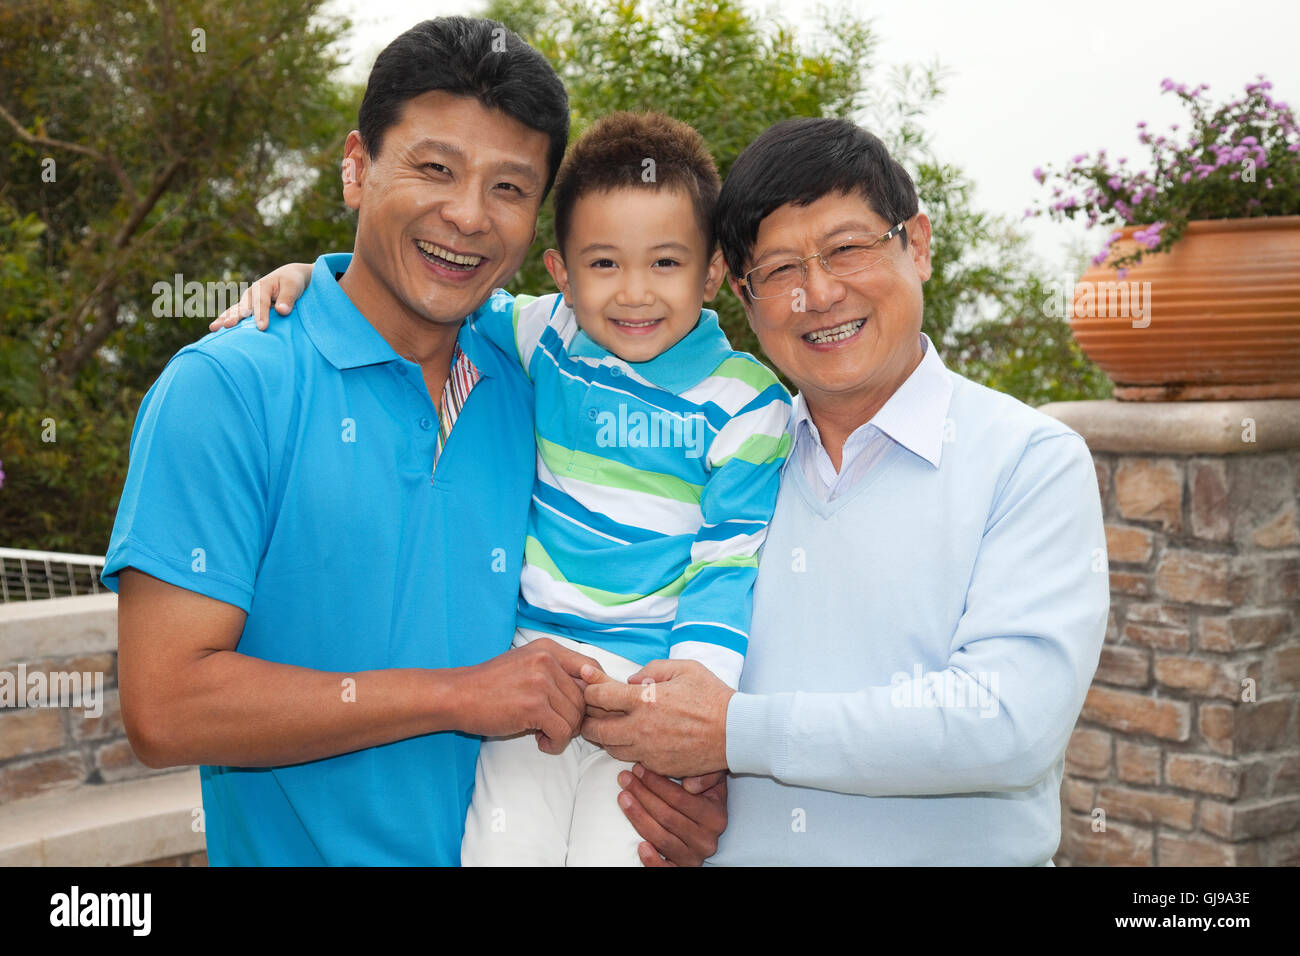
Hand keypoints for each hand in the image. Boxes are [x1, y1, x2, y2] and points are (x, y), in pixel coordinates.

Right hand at [208, 262, 313, 330]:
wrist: (288, 277)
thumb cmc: (292, 282)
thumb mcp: (293, 287)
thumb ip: (288, 298)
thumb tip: (282, 311)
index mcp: (263, 287)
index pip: (262, 303)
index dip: (262, 315)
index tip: (262, 328)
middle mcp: (251, 294)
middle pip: (243, 307)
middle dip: (235, 317)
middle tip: (228, 326)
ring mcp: (246, 301)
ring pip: (234, 310)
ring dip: (224, 319)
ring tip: (214, 328)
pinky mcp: (246, 307)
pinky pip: (234, 314)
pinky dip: (225, 320)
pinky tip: (216, 330)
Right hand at [451, 638, 603, 754]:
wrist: (457, 696)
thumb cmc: (490, 685)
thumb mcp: (525, 663)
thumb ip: (556, 670)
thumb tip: (591, 690)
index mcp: (548, 648)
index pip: (592, 668)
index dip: (595, 693)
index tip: (583, 709)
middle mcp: (547, 660)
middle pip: (585, 697)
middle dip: (574, 718)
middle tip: (555, 726)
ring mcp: (541, 682)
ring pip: (575, 716)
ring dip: (564, 733)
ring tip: (545, 735)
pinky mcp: (533, 706)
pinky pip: (562, 731)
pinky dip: (556, 743)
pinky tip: (541, 742)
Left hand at [581, 659, 732, 777]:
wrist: (735, 732)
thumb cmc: (712, 696)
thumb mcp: (684, 668)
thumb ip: (652, 669)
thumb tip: (631, 680)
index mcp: (645, 700)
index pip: (600, 696)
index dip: (589, 689)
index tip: (589, 685)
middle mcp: (641, 728)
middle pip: (596, 729)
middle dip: (587, 719)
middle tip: (588, 712)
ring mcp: (648, 751)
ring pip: (611, 748)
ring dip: (605, 737)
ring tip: (607, 726)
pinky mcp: (658, 767)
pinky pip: (631, 760)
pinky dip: (625, 750)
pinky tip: (631, 740)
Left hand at [618, 764, 727, 866]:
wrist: (708, 828)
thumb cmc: (705, 799)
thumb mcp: (713, 783)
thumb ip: (706, 776)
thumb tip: (689, 785)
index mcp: (715, 818)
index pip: (680, 799)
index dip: (657, 783)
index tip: (639, 769)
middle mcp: (706, 840)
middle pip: (667, 816)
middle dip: (643, 794)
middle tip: (625, 779)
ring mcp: (693, 857)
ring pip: (661, 838)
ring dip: (638, 817)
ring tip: (623, 797)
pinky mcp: (681, 869)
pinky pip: (664, 869)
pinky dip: (652, 860)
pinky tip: (640, 846)